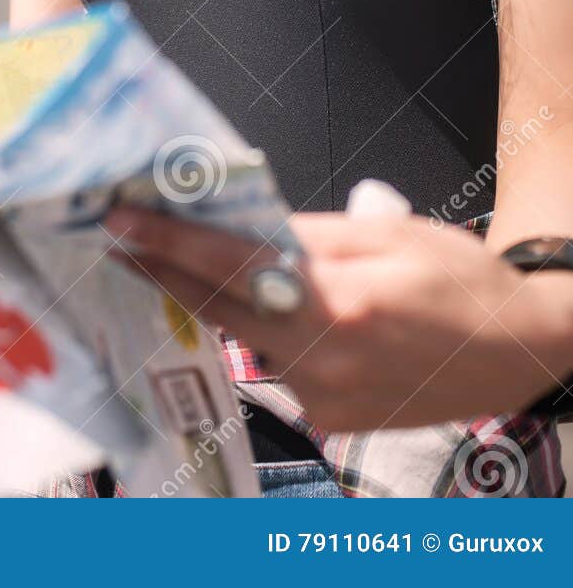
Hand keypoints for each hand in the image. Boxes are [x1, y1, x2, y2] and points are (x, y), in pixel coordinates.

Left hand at [103, 206, 572, 430]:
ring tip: (174, 259)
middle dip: (164, 269)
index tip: (120, 219)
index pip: (230, 264)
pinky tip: (258, 306)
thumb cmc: (459, 280)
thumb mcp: (384, 232)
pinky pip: (277, 366)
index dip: (169, 240)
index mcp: (339, 300)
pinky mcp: (331, 419)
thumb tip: (240, 222)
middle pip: (219, 307)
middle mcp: (325, 358)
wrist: (520, 350)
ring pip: (245, 339)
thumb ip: (305, 232)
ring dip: (210, 300)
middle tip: (119, 237)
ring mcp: (326, 398)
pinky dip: (261, 333)